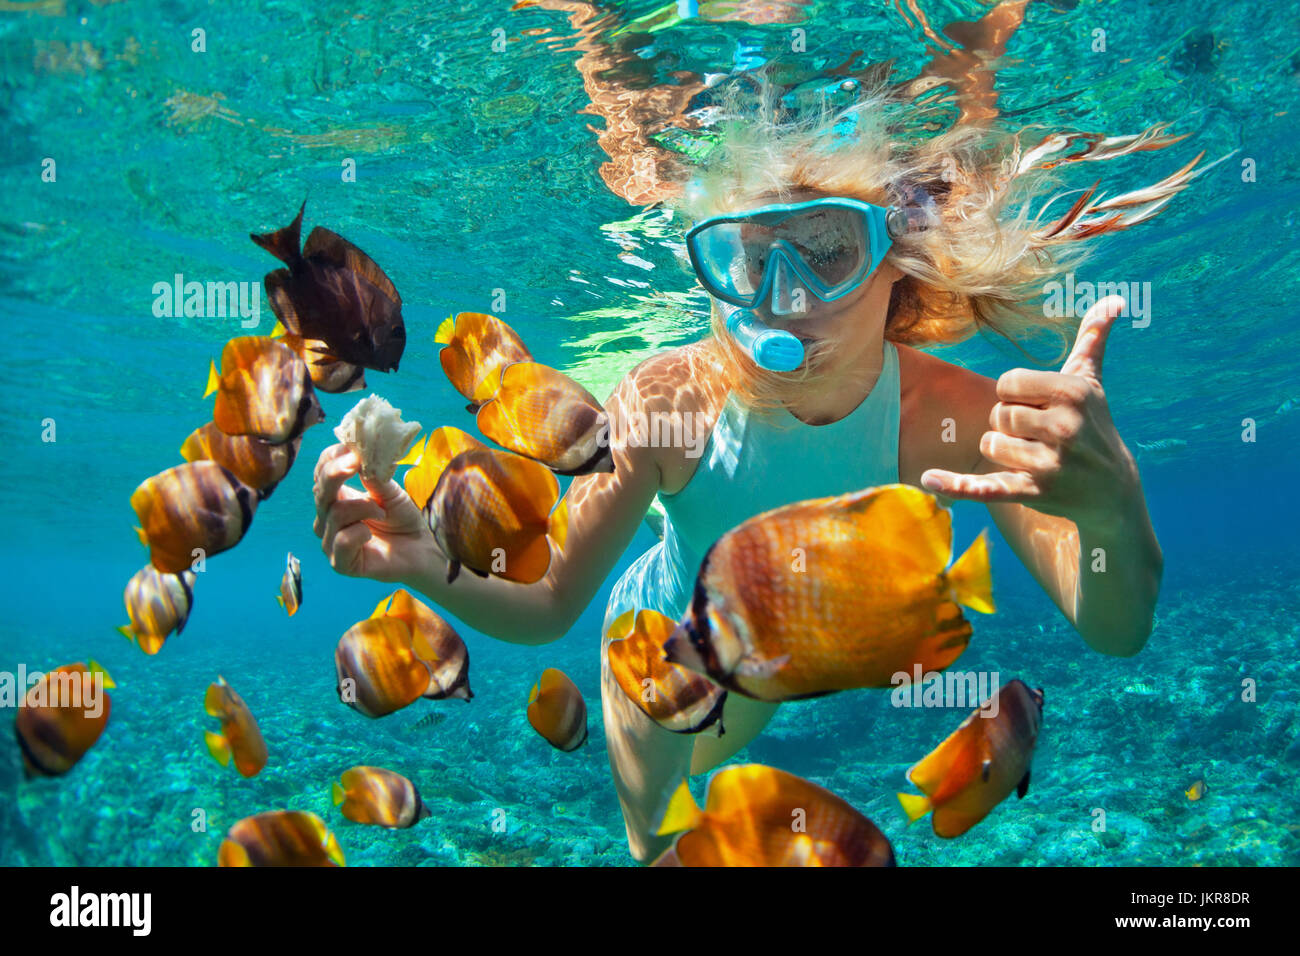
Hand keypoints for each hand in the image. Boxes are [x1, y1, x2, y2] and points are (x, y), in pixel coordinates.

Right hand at [312, 444, 434, 582]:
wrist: (421, 548)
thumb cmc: (402, 518)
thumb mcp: (389, 491)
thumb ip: (372, 475)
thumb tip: (358, 453)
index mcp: (335, 497)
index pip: (320, 473)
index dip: (332, 459)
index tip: (351, 448)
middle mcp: (327, 519)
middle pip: (320, 491)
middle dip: (336, 473)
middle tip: (355, 462)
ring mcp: (331, 542)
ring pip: (335, 514)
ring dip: (363, 507)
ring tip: (383, 511)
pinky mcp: (341, 563)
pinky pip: (342, 540)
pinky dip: (359, 533)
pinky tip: (371, 533)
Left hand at [921, 296, 1138, 530]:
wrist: (1112, 490)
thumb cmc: (1094, 425)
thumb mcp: (1092, 382)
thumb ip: (1092, 339)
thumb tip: (1114, 298)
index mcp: (1072, 393)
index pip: (1007, 383)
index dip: (1014, 396)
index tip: (1037, 406)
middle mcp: (1063, 426)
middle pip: (997, 415)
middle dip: (1008, 425)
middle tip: (1037, 435)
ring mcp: (1050, 462)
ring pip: (990, 445)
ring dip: (1002, 451)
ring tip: (1033, 456)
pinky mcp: (1034, 492)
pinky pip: (987, 486)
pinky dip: (957, 485)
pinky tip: (930, 479)